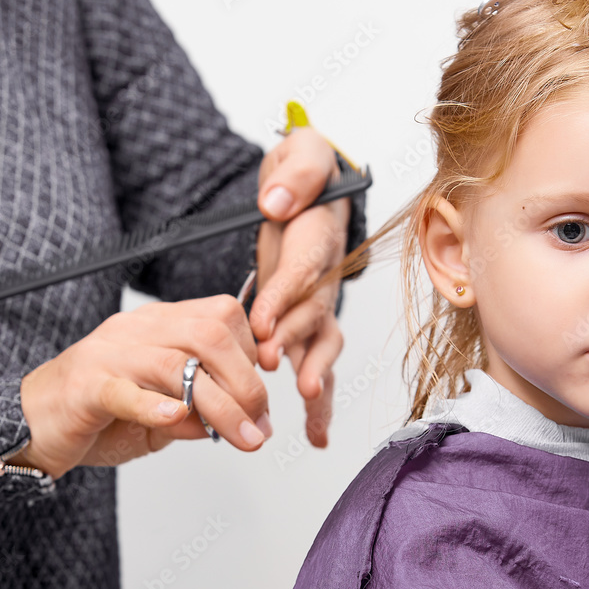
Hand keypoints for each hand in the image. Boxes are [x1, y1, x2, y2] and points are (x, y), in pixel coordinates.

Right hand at [16, 296, 271, 478]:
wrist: (30, 425)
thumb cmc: (100, 416)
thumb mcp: (163, 416)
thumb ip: (200, 412)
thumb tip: (241, 423)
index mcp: (161, 324)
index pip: (223, 317)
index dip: (252, 357)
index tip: (261, 401)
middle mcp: (137, 329)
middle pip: (208, 334)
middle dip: (245, 381)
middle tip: (257, 425)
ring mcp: (108, 354)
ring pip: (173, 364)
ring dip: (218, 405)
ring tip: (240, 436)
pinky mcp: (84, 387)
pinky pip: (122, 390)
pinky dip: (154, 405)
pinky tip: (176, 418)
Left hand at [254, 128, 350, 445]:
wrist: (313, 186)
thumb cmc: (308, 171)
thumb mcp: (305, 153)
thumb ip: (296, 175)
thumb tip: (276, 203)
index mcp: (323, 237)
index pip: (304, 270)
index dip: (285, 297)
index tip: (261, 323)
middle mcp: (327, 275)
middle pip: (316, 316)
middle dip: (298, 346)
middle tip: (277, 370)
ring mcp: (319, 301)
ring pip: (322, 348)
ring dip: (316, 383)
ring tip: (312, 424)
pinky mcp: (306, 317)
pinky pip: (314, 360)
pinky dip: (317, 398)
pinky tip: (315, 434)